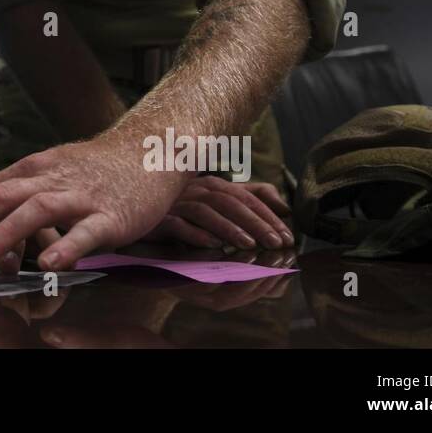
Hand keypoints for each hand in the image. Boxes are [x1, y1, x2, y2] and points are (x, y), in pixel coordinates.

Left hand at [0, 127, 189, 270]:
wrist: (151, 150)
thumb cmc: (100, 166)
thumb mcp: (54, 166)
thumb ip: (23, 184)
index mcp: (35, 168)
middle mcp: (52, 180)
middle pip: (1, 196)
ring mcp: (81, 197)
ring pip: (37, 210)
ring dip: (6, 233)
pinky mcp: (110, 216)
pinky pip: (85, 232)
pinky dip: (66, 248)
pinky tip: (50, 265)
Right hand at [142, 176, 293, 250]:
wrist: (142, 217)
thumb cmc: (187, 212)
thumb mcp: (222, 204)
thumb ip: (252, 198)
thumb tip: (284, 205)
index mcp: (213, 185)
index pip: (247, 196)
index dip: (269, 216)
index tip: (288, 236)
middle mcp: (196, 189)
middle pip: (231, 202)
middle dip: (256, 223)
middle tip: (277, 243)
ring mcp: (176, 203)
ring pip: (207, 211)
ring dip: (229, 228)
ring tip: (250, 246)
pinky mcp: (157, 218)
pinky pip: (178, 225)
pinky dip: (196, 234)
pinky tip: (213, 246)